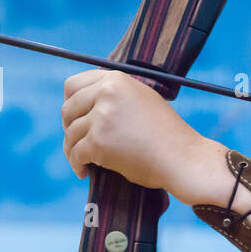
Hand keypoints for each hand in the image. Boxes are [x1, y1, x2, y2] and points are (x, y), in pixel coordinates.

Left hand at [62, 69, 219, 197]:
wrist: (182, 158)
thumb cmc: (167, 135)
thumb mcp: (144, 100)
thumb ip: (117, 95)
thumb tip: (87, 103)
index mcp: (116, 80)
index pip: (73, 85)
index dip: (71, 104)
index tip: (76, 118)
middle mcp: (107, 93)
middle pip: (68, 110)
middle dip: (70, 128)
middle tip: (78, 141)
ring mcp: (102, 117)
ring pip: (71, 134)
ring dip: (73, 149)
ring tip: (83, 160)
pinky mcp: (99, 142)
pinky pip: (76, 153)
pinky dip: (77, 165)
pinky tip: (84, 171)